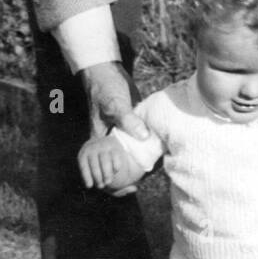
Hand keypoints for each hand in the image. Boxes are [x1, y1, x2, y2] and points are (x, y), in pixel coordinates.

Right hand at [78, 62, 147, 196]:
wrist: (106, 70)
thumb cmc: (105, 87)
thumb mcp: (114, 104)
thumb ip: (127, 120)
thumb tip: (143, 136)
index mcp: (99, 140)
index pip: (105, 166)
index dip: (113, 182)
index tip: (128, 188)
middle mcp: (108, 140)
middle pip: (115, 166)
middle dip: (124, 180)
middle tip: (136, 188)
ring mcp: (119, 133)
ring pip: (127, 155)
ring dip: (137, 165)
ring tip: (150, 175)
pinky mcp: (130, 124)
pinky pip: (137, 141)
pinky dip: (145, 148)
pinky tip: (159, 153)